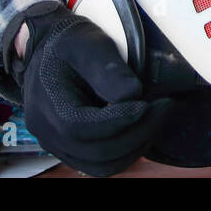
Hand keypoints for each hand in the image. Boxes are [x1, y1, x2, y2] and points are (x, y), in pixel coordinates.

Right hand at [18, 4, 172, 176]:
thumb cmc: (69, 44)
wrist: (49, 50)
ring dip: (135, 147)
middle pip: (95, 152)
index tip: (147, 104)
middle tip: (165, 107)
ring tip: (157, 118)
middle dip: (137, 132)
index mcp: (47, 102)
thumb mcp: (87, 44)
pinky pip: (100, 164)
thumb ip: (107, 68)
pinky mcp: (70, 150)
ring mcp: (56, 145)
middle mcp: (46, 130)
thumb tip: (132, 94)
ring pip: (100, 166)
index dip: (117, 120)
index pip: (79, 126)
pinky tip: (143, 128)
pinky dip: (126, 151)